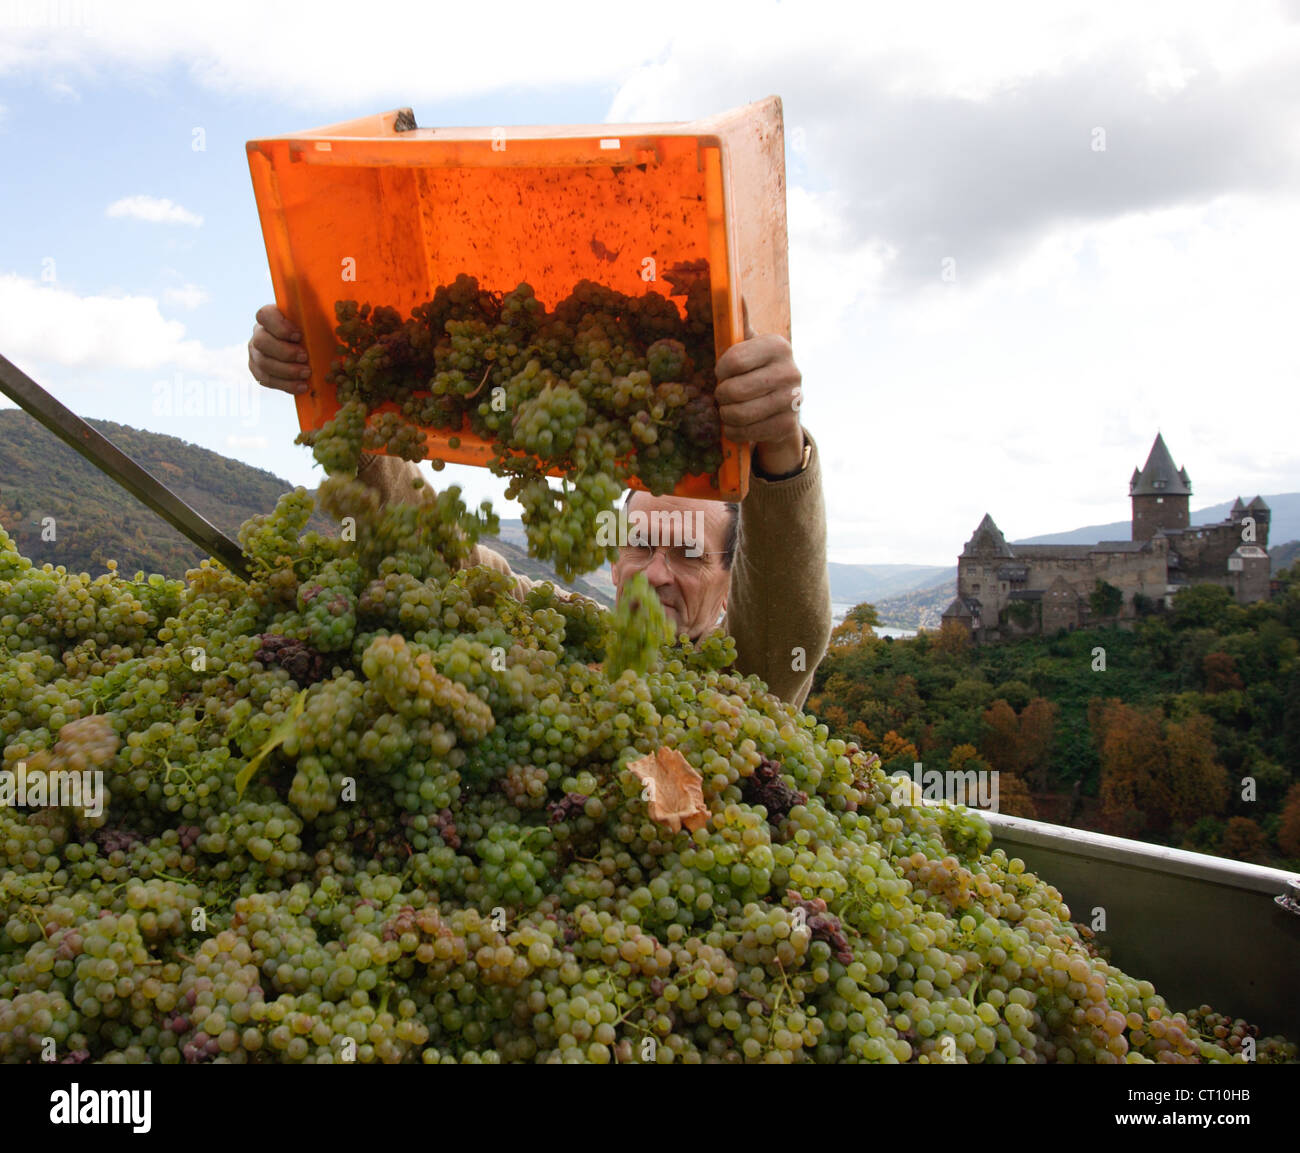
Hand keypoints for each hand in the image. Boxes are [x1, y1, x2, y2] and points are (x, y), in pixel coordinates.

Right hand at [248, 304, 310, 394]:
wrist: (302, 353)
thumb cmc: (310, 335)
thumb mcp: (313, 324)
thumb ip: (317, 320)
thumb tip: (338, 319)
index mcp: (270, 317)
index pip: (264, 315)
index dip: (279, 326)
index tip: (298, 335)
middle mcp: (259, 334)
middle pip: (261, 341)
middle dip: (284, 352)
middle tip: (304, 357)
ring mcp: (256, 353)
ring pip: (263, 362)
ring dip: (286, 370)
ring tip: (306, 374)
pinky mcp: (258, 371)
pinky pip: (266, 380)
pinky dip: (285, 385)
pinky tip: (302, 387)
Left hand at [713, 300, 803, 476]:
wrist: (784, 406)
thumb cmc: (758, 369)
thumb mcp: (750, 345)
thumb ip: (739, 322)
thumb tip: (733, 292)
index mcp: (778, 346)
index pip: (735, 360)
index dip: (720, 370)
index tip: (721, 373)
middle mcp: (791, 371)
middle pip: (735, 390)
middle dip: (721, 395)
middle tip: (723, 394)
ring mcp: (792, 400)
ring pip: (739, 414)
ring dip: (725, 414)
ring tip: (728, 409)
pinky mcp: (788, 425)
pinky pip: (746, 433)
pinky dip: (734, 431)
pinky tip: (737, 424)